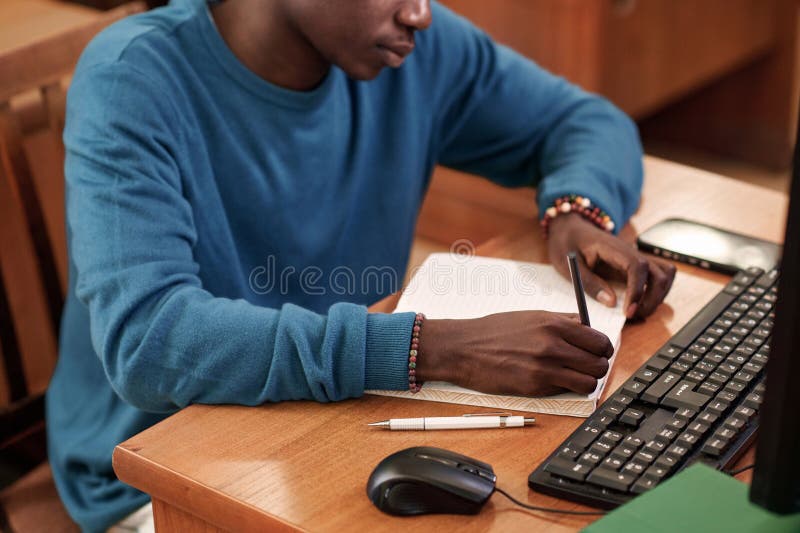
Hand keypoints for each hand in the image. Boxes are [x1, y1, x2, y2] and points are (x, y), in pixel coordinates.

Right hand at [417, 311, 613, 396]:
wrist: (465, 348)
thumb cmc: (496, 331)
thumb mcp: (531, 316)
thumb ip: (562, 321)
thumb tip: (587, 328)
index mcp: (554, 324)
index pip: (599, 340)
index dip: (603, 349)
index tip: (598, 352)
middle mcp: (553, 345)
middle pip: (599, 363)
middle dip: (597, 367)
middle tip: (586, 367)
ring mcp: (544, 368)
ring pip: (588, 382)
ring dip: (585, 382)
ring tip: (573, 377)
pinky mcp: (534, 387)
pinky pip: (566, 391)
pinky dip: (565, 388)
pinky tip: (552, 380)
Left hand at [547, 213, 675, 318]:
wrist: (570, 227)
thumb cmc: (567, 243)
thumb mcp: (568, 264)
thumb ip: (589, 282)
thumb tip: (611, 302)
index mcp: (613, 248)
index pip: (637, 266)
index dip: (637, 291)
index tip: (627, 311)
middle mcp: (631, 251)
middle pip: (660, 273)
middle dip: (651, 300)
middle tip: (631, 316)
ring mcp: (637, 257)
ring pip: (665, 275)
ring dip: (658, 296)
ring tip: (637, 312)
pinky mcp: (637, 264)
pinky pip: (658, 275)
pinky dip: (657, 291)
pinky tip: (640, 303)